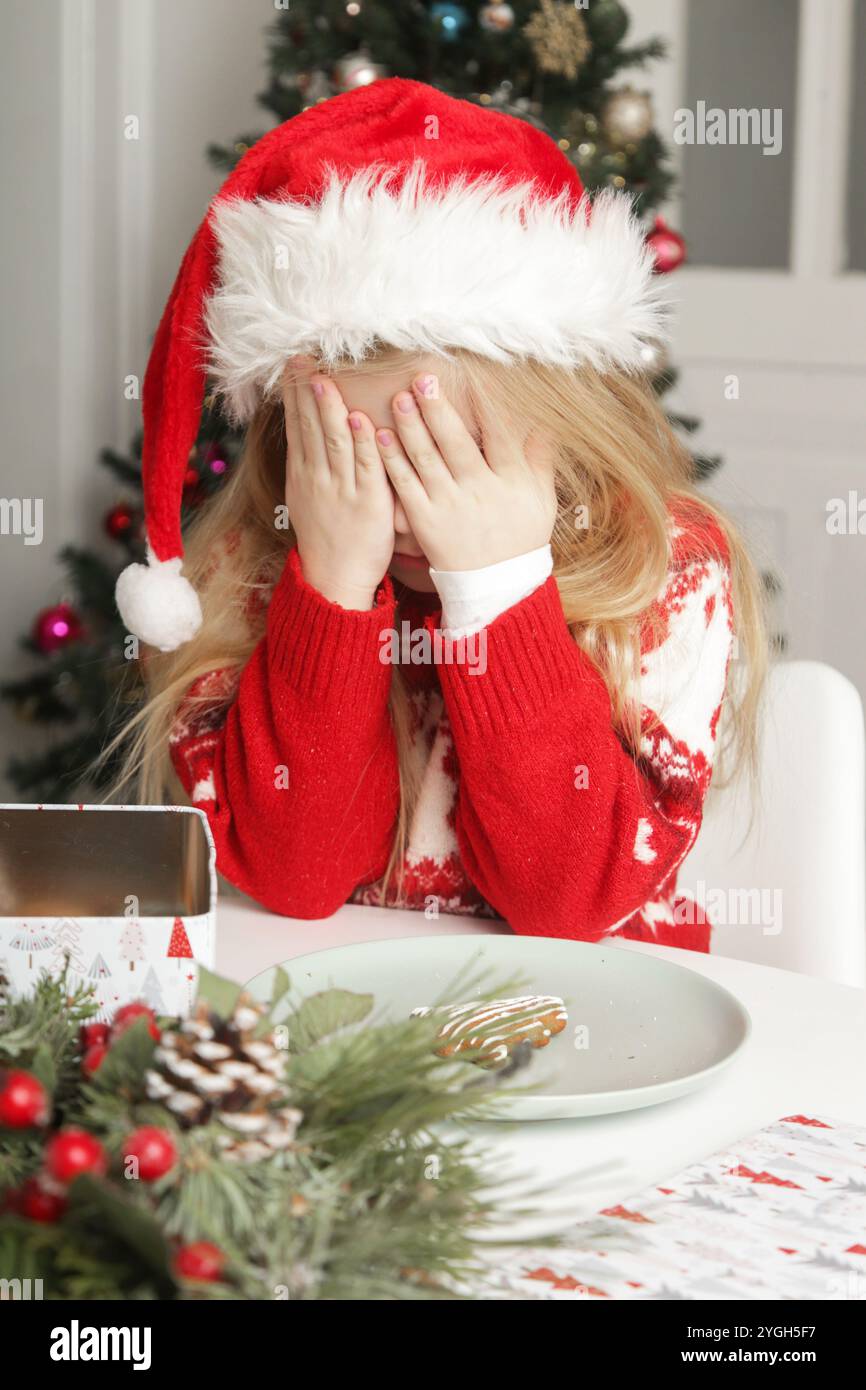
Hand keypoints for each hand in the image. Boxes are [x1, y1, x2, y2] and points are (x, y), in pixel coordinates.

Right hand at [283, 370, 393, 608]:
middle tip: (301, 359)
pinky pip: (366, 468)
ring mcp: (343, 489)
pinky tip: (360, 419)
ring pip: (335, 442)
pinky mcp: (369, 502)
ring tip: (324, 380)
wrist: (335, 578)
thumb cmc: (326, 538)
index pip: (296, 428)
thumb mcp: (305, 498)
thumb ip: (306, 465)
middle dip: (306, 392)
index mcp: (302, 475)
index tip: (291, 367)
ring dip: (330, 410)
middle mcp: (318, 478)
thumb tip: (301, 434)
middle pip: (311, 428)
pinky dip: (363, 443)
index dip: (293, 396)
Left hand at [373, 373, 556, 571]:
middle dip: (438, 409)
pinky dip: (393, 461)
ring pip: (426, 459)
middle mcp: (479, 490)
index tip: (472, 376)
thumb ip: (540, 460)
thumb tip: (543, 422)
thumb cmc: (521, 537)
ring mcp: (450, 506)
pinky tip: (380, 437)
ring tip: (398, 399)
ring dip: (410, 427)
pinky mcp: (426, 521)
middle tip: (423, 379)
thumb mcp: (542, 500)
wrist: (497, 586)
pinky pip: (406, 486)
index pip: (497, 434)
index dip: (483, 404)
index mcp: (510, 480)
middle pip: (456, 442)